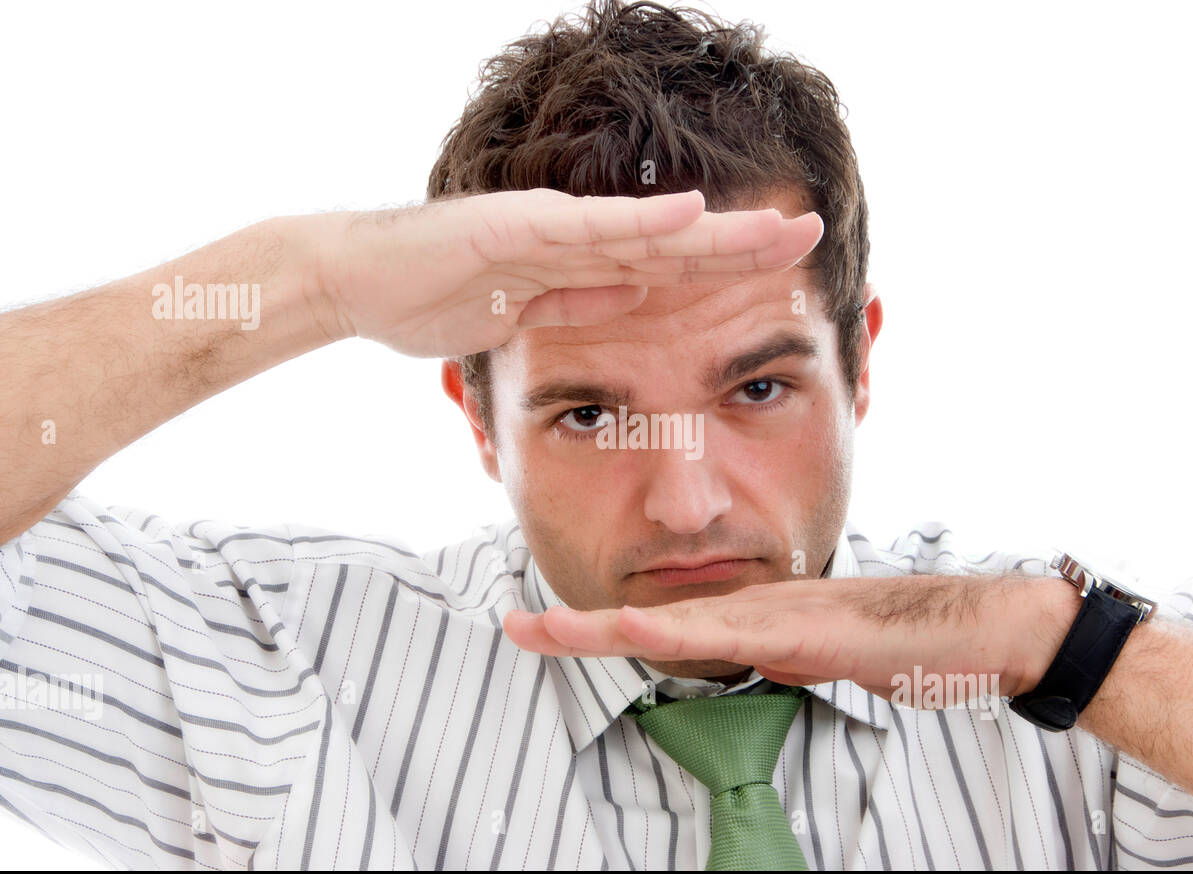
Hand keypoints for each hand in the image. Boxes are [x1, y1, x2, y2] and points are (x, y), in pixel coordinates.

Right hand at [308, 188, 823, 357]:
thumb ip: (578, 302)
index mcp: (579, 263)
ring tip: (778, 227)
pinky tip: (691, 215)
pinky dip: (638, 222)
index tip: (785, 272)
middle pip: (677, 242)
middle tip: (813, 234)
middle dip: (745, 243)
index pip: (669, 266)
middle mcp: (573, 238)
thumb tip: (638, 295)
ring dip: (715, 231)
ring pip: (646, 230)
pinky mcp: (512, 230)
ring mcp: (546, 230)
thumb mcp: (524, 316)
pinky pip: (585, 230)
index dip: (728, 268)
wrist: (357, 280)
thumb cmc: (431, 296)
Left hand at [503, 574, 1071, 704]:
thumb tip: (746, 661)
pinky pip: (727, 633)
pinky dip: (672, 630)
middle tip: (512, 627)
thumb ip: (777, 654)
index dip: (603, 626)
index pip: (664, 622)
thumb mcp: (821, 656)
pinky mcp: (801, 629)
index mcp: (754, 616)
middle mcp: (754, 606)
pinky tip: (629, 626)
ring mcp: (774, 613)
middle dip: (578, 626)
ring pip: (674, 620)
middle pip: (650, 616)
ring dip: (603, 626)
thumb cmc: (904, 643)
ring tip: (540, 628)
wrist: (976, 627)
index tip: (546, 631)